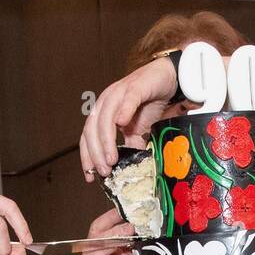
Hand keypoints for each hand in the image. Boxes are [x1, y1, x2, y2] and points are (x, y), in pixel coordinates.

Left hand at [80, 57, 177, 178]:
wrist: (167, 78)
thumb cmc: (149, 103)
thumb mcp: (138, 131)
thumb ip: (130, 146)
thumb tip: (128, 169)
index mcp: (102, 113)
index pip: (88, 137)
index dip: (87, 156)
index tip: (91, 176)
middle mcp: (106, 102)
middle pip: (92, 129)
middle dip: (96, 153)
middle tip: (104, 171)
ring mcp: (119, 93)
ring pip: (105, 118)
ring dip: (106, 140)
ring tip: (112, 158)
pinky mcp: (135, 86)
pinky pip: (127, 99)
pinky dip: (123, 111)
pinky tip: (122, 124)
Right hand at [81, 209, 138, 254]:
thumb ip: (138, 240)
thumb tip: (146, 221)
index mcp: (107, 245)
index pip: (102, 226)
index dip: (111, 217)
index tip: (126, 210)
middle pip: (94, 237)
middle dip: (111, 230)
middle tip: (129, 227)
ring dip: (104, 246)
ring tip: (121, 242)